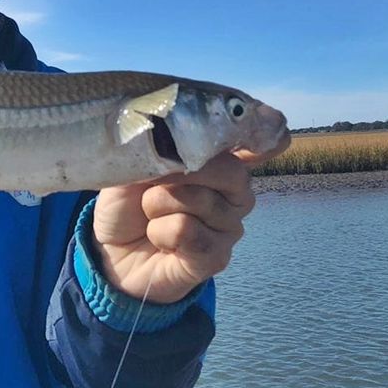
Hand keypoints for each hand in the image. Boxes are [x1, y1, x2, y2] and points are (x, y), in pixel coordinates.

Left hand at [92, 135, 289, 303]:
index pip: (256, 144)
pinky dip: (160, 232)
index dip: (265, 138)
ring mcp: (229, 226)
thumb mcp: (132, 164)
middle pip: (231, 171)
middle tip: (151, 182)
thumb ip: (159, 147)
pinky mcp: (217, 256)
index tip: (278, 130)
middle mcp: (234, 192)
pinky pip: (188, 232)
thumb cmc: (126, 203)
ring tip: (149, 214)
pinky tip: (158, 239)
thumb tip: (179, 142)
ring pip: (203, 201)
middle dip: (182, 172)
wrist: (108, 251)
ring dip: (158, 204)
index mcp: (219, 162)